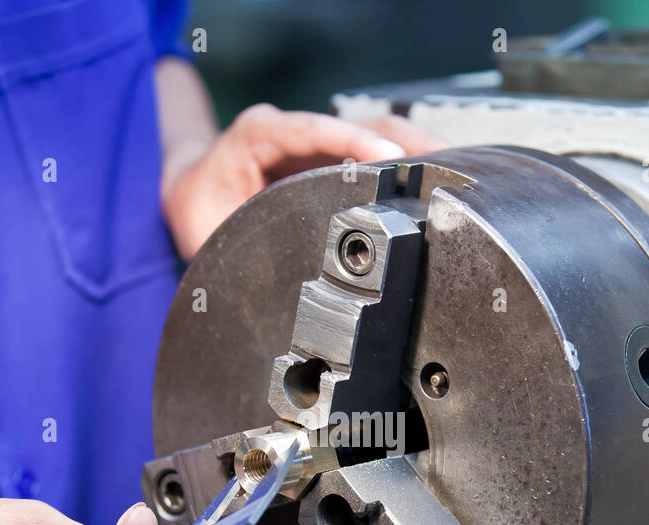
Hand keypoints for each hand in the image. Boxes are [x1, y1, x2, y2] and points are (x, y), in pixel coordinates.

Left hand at [161, 104, 449, 258]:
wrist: (194, 194)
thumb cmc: (201, 213)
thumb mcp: (208, 233)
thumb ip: (236, 242)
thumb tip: (271, 277)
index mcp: (253, 137)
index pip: (306, 130)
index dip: (347, 141)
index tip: (384, 158)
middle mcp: (290, 129)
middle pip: (355, 123)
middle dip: (401, 144)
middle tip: (441, 168)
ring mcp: (318, 137)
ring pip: (374, 131)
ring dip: (416, 151)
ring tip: (454, 174)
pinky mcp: (337, 150)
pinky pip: (379, 146)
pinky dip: (411, 162)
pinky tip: (439, 177)